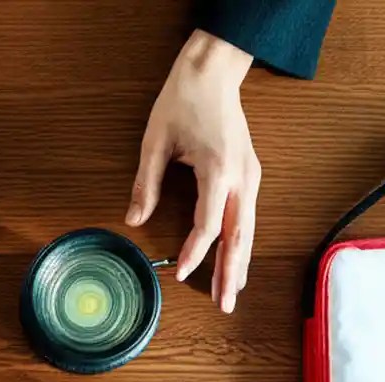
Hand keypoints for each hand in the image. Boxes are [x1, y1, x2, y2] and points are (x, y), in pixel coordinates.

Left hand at [127, 29, 258, 313]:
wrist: (214, 73)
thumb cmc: (183, 102)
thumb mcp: (154, 141)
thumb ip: (145, 183)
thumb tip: (134, 220)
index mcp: (218, 169)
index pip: (208, 223)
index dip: (194, 252)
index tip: (179, 273)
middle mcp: (242, 177)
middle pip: (238, 236)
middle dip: (230, 273)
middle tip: (223, 305)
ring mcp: (251, 177)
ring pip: (249, 231)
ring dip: (240, 264)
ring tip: (231, 295)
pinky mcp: (250, 176)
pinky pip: (249, 218)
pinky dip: (242, 244)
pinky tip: (236, 263)